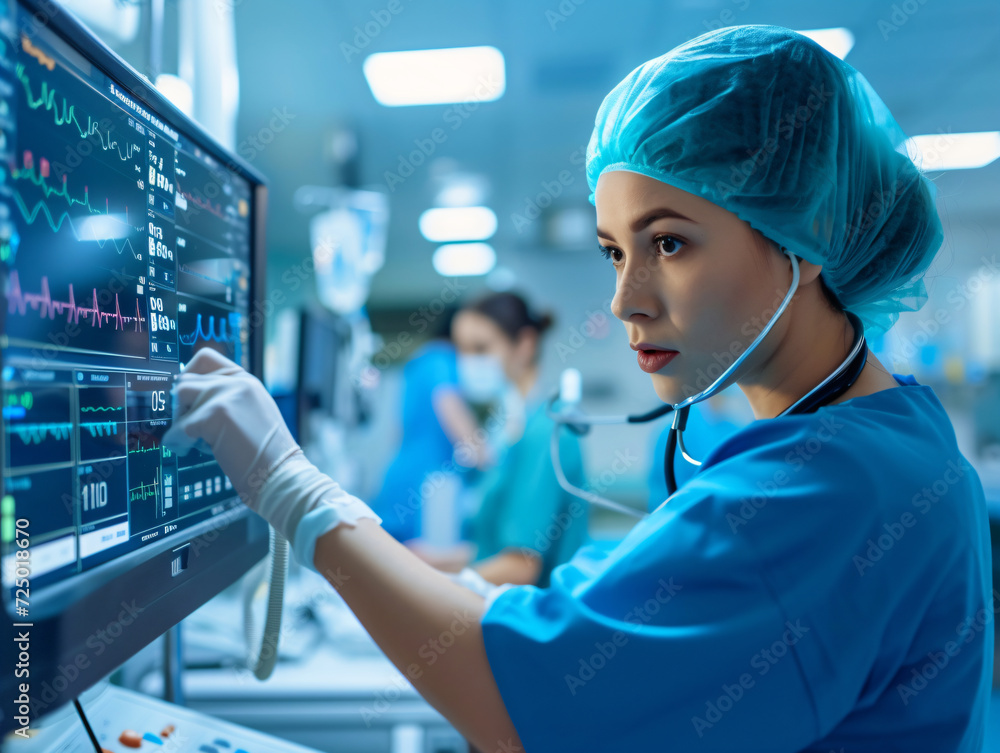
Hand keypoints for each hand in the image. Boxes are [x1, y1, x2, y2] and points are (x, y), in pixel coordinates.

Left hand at [163, 348, 298, 504]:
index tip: (185, 398)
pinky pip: (179, 426)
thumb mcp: (252, 414)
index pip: (205, 358)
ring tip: (192, 440)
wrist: (281, 474)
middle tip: (189, 426)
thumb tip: (191, 401)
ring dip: (179, 421)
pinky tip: (188, 451)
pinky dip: (177, 442)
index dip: (189, 376)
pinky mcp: (216, 415)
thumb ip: (228, 400)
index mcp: (247, 380)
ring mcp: (227, 395)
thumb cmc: (266, 455)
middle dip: (181, 404)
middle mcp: (238, 382)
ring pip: (180, 397)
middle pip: (186, 379)